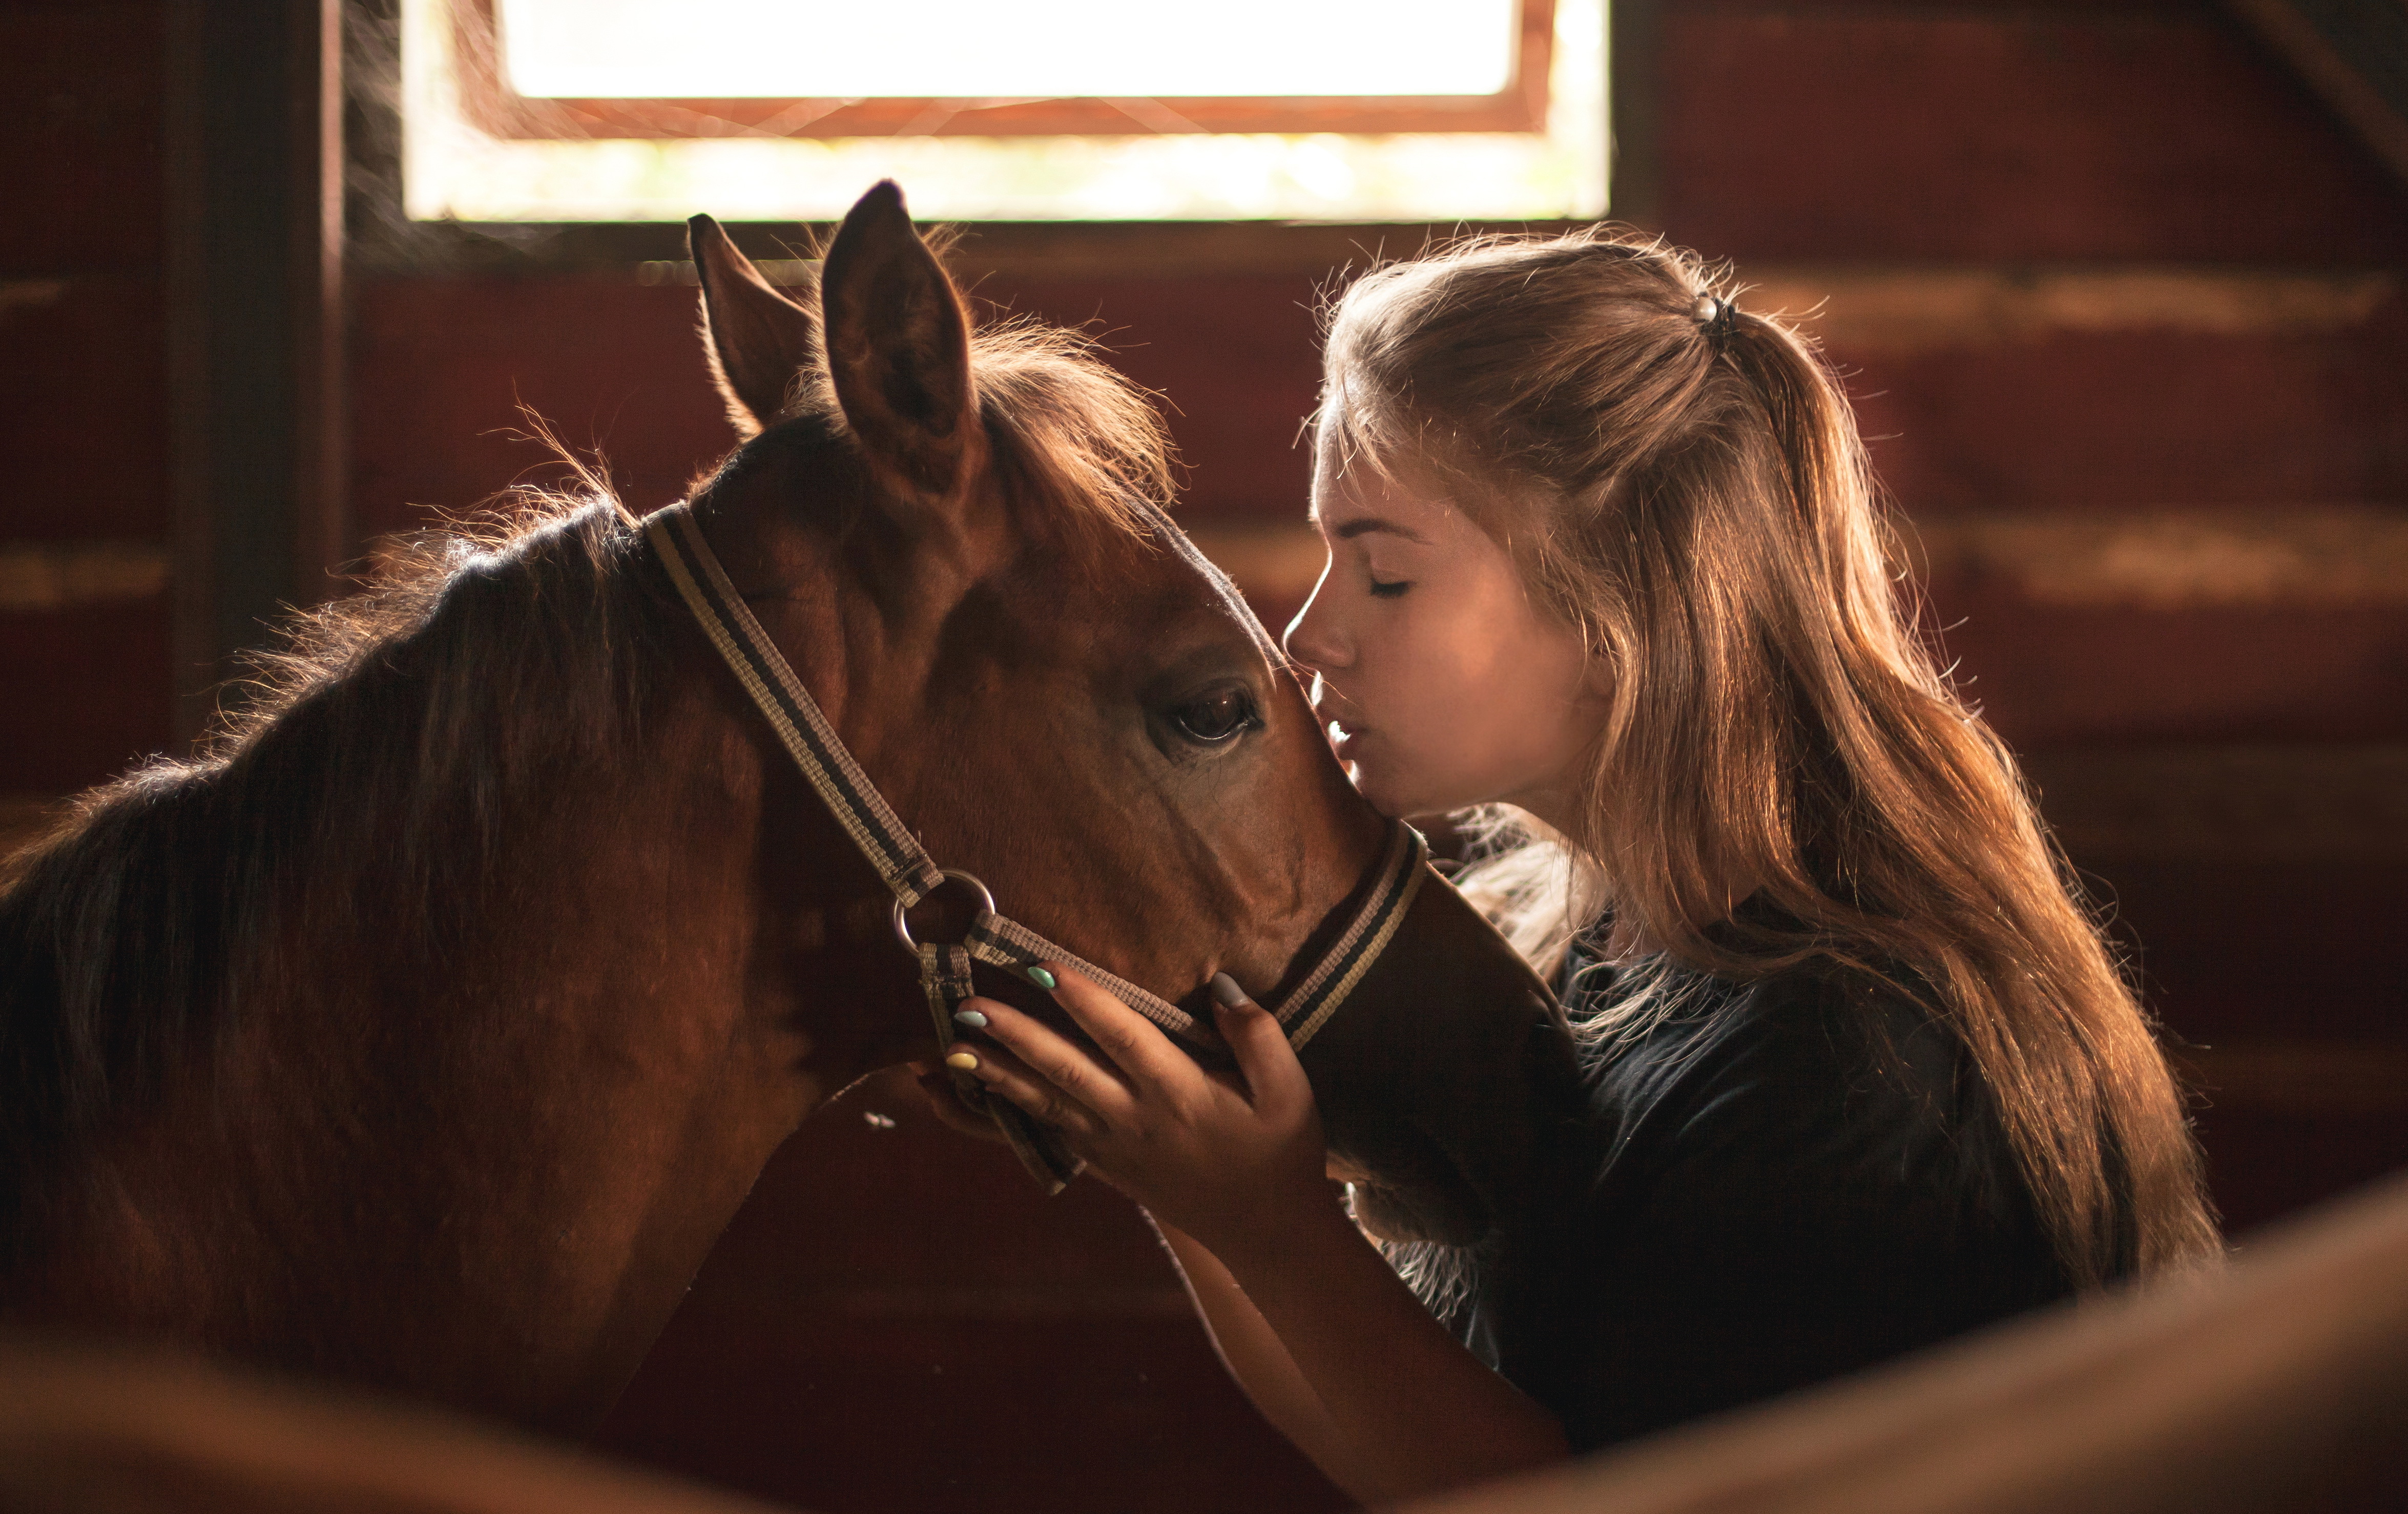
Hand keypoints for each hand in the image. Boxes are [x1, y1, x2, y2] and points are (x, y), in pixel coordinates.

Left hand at [945, 966, 1334, 1251]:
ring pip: (1048, 1102)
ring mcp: (1116, 1148)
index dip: (1083, 1000)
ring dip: (999, 1071)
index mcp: (1181, 1094)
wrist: (1266, 1235)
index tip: (1042, 967)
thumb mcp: (1290, 1091)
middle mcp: (1138, 1120)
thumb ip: (1256, 1034)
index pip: (1123, 1037)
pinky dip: (1017, 1106)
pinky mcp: (1108, 1167)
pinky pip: (1054, 1130)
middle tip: (967, 1004)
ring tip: (952, 1045)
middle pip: (1066, 1069)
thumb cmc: (1282, 1154)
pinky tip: (988, 1086)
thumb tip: (1221, 986)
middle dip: (1015, 1034)